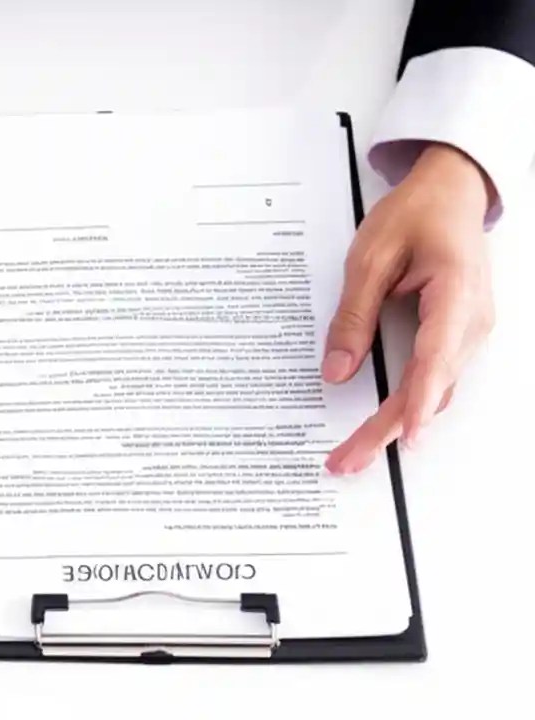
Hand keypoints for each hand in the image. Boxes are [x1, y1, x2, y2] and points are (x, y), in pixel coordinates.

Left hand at [323, 143, 495, 474]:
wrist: (451, 192)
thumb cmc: (415, 214)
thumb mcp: (370, 257)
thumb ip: (353, 315)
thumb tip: (337, 370)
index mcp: (456, 290)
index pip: (436, 356)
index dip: (418, 400)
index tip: (404, 434)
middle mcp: (472, 319)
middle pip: (431, 387)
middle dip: (387, 429)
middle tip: (346, 460)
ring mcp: (470, 331)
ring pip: (434, 390)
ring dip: (396, 424)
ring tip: (353, 453)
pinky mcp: (459, 336)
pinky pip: (435, 378)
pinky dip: (409, 405)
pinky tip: (380, 426)